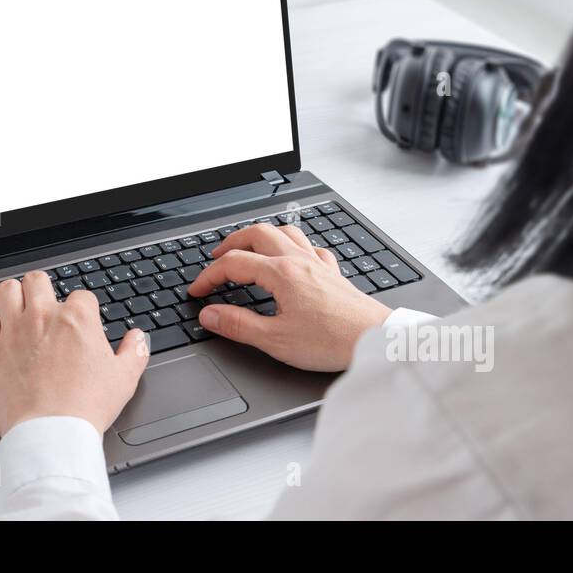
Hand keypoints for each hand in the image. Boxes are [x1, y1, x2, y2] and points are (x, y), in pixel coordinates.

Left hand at [0, 271, 149, 437]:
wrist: (51, 433)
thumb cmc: (86, 407)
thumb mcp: (124, 379)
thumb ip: (134, 352)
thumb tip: (138, 338)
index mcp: (77, 319)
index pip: (81, 295)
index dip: (83, 310)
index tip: (80, 326)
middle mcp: (43, 316)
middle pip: (38, 280)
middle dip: (43, 290)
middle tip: (45, 308)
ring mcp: (14, 330)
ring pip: (7, 289)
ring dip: (14, 297)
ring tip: (19, 311)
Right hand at [187, 223, 392, 371]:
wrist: (376, 340)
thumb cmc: (332, 341)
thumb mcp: (275, 340)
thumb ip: (238, 325)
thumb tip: (210, 315)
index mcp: (281, 273)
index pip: (234, 264)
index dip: (209, 276)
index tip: (197, 291)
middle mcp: (299, 261)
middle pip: (257, 234)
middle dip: (231, 243)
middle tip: (216, 258)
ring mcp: (318, 264)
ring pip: (285, 232)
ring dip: (261, 236)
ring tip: (248, 248)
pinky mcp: (333, 274)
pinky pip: (310, 247)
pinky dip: (294, 246)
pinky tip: (293, 257)